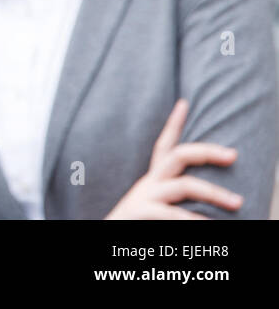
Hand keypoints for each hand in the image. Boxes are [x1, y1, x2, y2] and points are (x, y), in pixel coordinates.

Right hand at [105, 98, 243, 218]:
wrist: (101, 237)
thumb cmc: (136, 223)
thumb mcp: (151, 203)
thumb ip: (170, 193)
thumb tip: (201, 192)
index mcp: (152, 180)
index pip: (163, 145)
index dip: (173, 123)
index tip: (184, 102)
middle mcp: (149, 183)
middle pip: (177, 156)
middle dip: (206, 152)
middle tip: (233, 155)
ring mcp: (145, 197)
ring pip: (184, 185)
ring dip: (214, 192)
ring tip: (237, 202)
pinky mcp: (141, 213)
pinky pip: (174, 214)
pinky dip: (195, 220)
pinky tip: (211, 224)